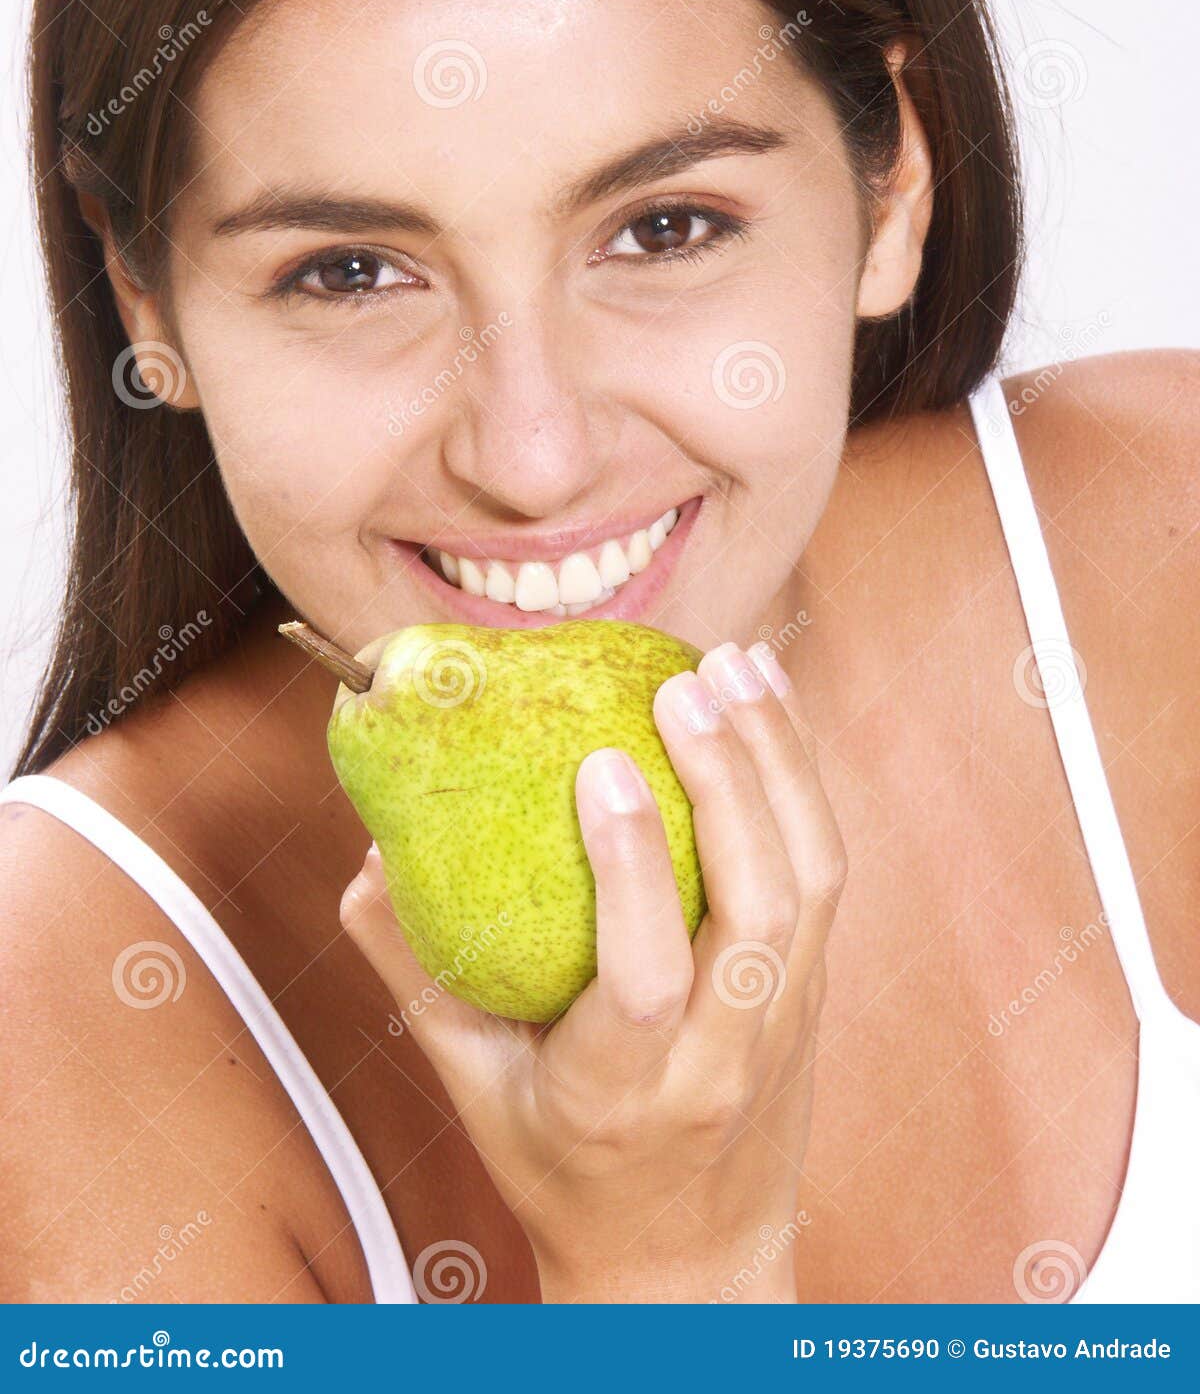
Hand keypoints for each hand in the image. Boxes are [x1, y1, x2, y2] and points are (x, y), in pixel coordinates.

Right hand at [340, 638, 845, 1303]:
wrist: (693, 1261)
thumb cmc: (566, 1172)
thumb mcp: (474, 1090)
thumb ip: (417, 976)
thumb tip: (369, 856)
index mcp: (623, 1093)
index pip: (648, 977)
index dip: (631, 867)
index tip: (602, 763)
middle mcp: (723, 1057)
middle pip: (759, 911)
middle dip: (730, 786)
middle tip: (683, 686)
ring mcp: (785, 1022)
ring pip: (813, 880)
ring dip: (780, 763)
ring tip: (735, 665)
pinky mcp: (817, 989)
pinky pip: (826, 872)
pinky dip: (801, 780)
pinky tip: (768, 704)